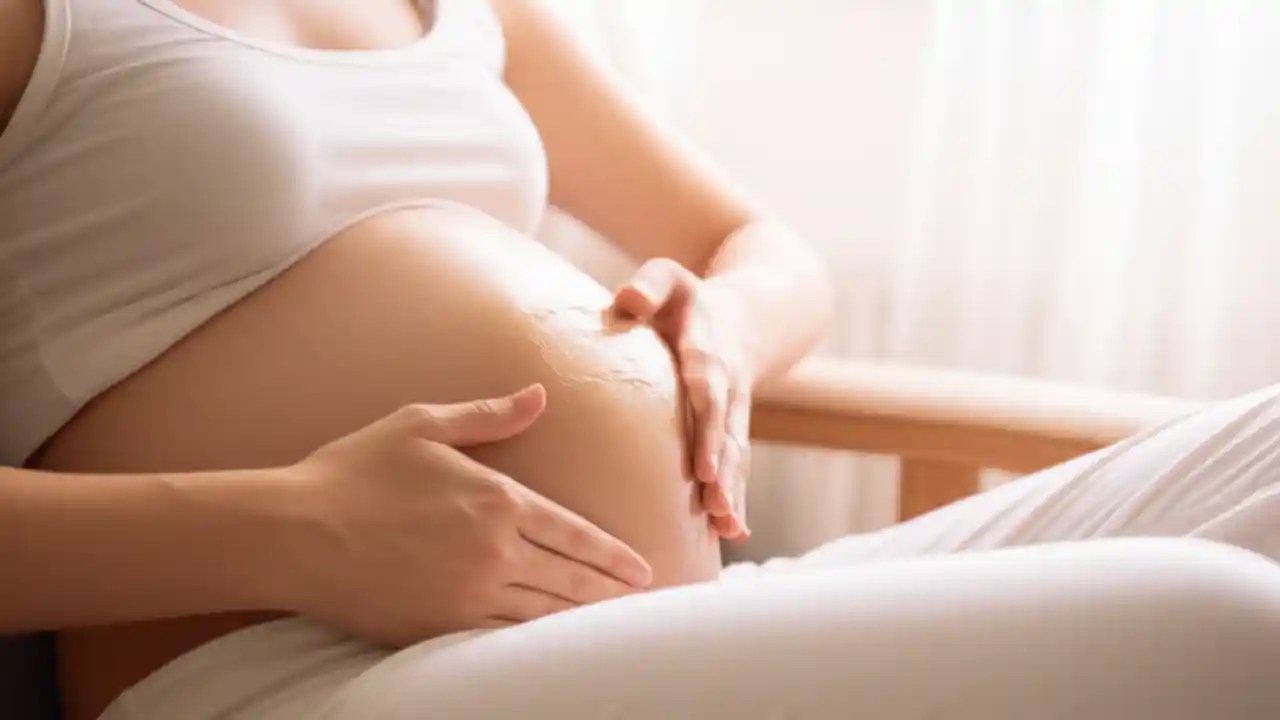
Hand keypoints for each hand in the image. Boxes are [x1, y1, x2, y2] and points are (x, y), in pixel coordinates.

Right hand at [278, 384, 652, 645]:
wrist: (294, 533)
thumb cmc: (354, 471)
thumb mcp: (422, 425)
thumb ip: (489, 416)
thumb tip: (540, 394)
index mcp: (497, 499)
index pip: (575, 533)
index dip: (614, 554)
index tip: (643, 567)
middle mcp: (494, 551)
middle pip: (571, 580)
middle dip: (613, 593)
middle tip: (645, 604)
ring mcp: (467, 594)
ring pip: (544, 615)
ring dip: (585, 622)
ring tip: (615, 627)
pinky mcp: (438, 627)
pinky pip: (502, 638)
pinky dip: (536, 641)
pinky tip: (554, 644)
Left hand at [612, 259, 752, 540]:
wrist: (745, 314)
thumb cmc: (685, 298)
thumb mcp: (669, 277)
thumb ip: (649, 285)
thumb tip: (626, 300)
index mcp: (707, 350)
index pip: (707, 392)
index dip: (707, 429)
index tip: (703, 467)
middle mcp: (726, 386)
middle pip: (726, 431)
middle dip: (722, 469)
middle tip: (714, 504)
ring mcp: (735, 411)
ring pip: (737, 455)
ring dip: (733, 492)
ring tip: (728, 530)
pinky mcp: (734, 430)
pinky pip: (738, 466)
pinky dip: (737, 498)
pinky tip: (732, 535)